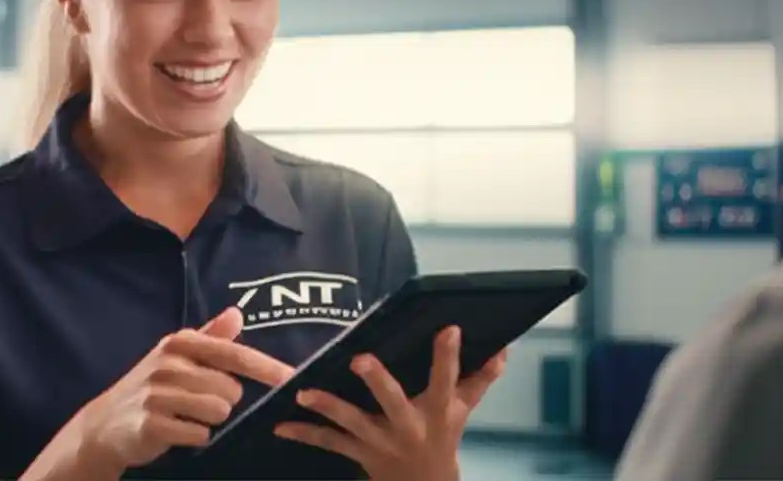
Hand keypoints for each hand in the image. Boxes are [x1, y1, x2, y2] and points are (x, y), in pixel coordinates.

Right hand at [22, 307, 293, 480]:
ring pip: (218, 410)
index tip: (294, 378)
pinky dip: (194, 437)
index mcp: (181, 343)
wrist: (105, 424)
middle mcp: (170, 363)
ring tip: (188, 417)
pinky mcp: (151, 423)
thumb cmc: (152, 387)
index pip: (235, 354)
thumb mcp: (178, 356)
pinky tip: (178, 432)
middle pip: (231, 389)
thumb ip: (211, 337)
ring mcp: (158, 393)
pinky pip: (198, 434)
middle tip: (198, 403)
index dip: (268, 368)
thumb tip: (238, 313)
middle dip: (224, 401)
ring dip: (209, 420)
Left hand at [274, 327, 506, 480]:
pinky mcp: (359, 454)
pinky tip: (280, 426)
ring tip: (304, 392)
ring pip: (352, 423)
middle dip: (377, 381)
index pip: (446, 380)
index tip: (448, 328)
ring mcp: (381, 443)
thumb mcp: (465, 413)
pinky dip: (304, 434)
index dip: (448, 356)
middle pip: (394, 401)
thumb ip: (480, 380)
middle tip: (359, 359)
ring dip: (328, 407)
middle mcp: (409, 427)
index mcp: (438, 413)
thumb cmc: (444, 442)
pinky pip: (329, 443)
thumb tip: (503, 349)